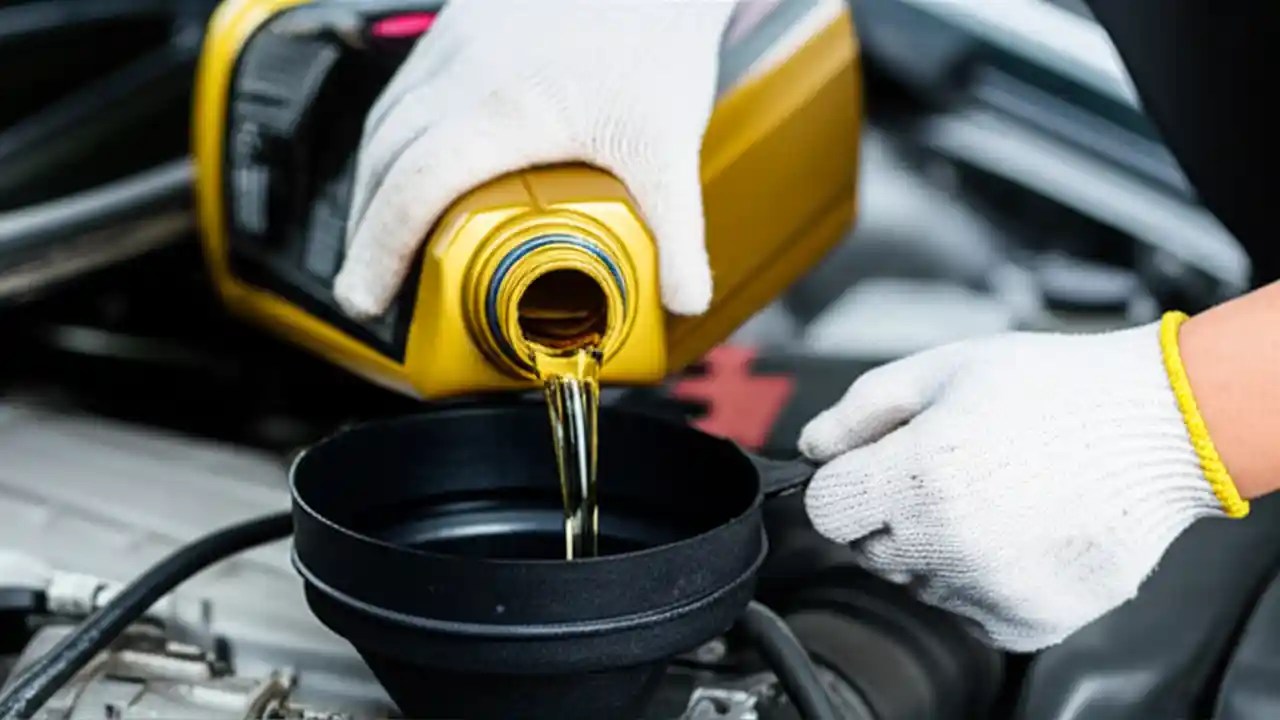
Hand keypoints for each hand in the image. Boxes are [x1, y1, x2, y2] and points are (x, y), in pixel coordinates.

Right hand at [334, 0, 736, 319]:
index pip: (412, 192)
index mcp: (502, 113)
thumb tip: (683, 301)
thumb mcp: (670, 148)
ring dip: (374, 185)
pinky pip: (404, 90)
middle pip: (381, 163)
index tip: (366, 298)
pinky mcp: (460, 25)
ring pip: (383, 121)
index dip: (380, 252)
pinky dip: (393, 139)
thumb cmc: (656, 35)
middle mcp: (461, 75)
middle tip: (368, 286)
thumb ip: (679, 232)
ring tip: (383, 237)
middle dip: (365, 232)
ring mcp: (454, 44)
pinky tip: (413, 165)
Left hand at [799, 319, 1240, 651]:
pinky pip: (966, 608)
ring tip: (998, 494)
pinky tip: (1021, 530)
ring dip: (935, 546)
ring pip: (915, 580)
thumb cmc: (1055, 389)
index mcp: (921, 473)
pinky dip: (980, 579)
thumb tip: (811, 448)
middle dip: (891, 510)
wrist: (1161, 427)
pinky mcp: (1027, 622)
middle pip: (866, 547)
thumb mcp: (944, 369)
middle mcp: (948, 542)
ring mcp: (988, 589)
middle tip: (954, 470)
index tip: (874, 468)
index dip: (845, 483)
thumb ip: (861, 410)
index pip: (824, 510)